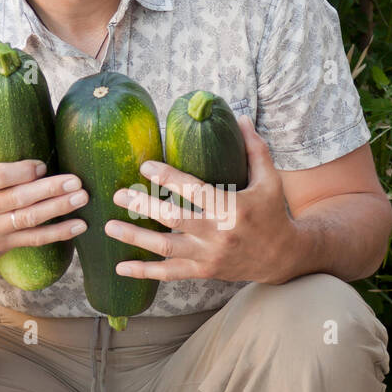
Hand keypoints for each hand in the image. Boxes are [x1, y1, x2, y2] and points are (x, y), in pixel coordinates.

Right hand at [0, 121, 89, 274]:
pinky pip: (33, 240)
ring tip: (82, 197)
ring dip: (58, 208)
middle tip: (76, 180)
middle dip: (49, 189)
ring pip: (28, 219)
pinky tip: (78, 226)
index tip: (42, 165)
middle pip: (17, 199)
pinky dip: (58, 234)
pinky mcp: (3, 244)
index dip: (22, 172)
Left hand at [105, 115, 297, 283]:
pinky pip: (170, 273)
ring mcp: (209, 256)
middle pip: (173, 219)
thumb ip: (254, 149)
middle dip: (143, 206)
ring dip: (135, 238)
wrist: (282, 257)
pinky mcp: (204, 272)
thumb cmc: (273, 213)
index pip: (194, 191)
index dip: (168, 178)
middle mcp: (218, 234)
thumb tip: (241, 118)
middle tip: (118, 195)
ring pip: (166, 248)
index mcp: (232, 208)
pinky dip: (144, 272)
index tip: (145, 167)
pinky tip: (120, 267)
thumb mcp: (270, 180)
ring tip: (109, 227)